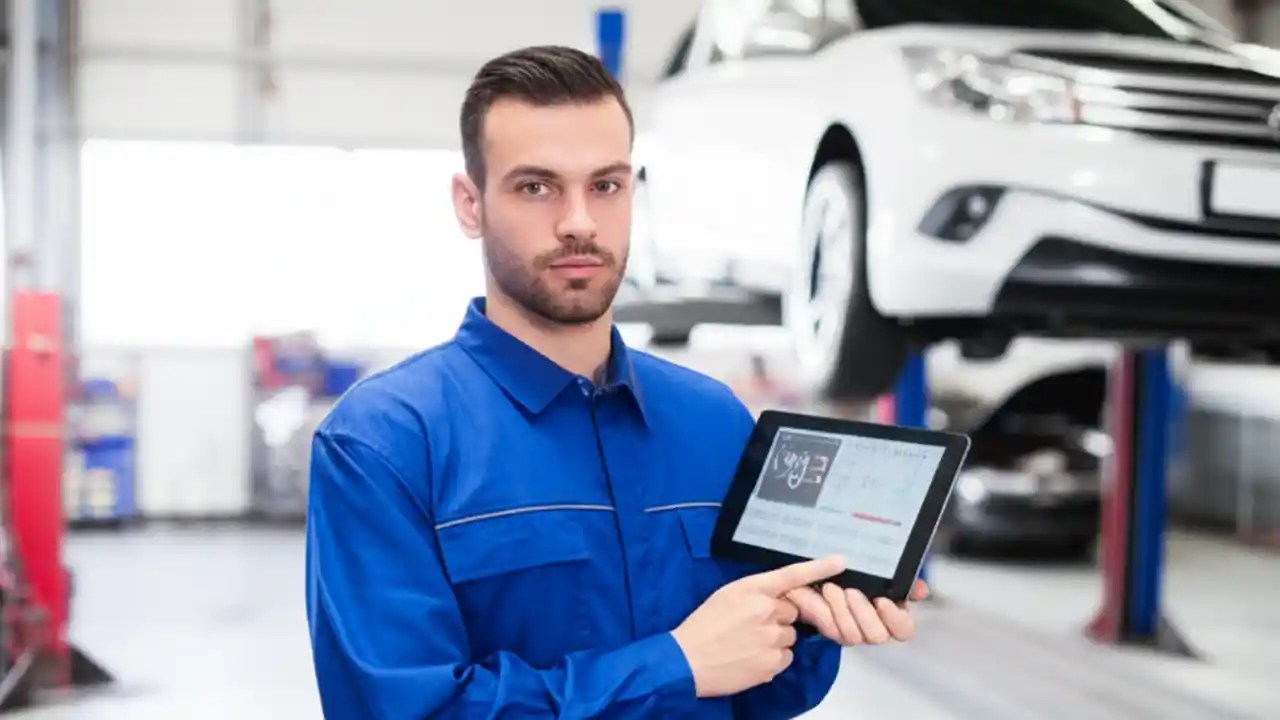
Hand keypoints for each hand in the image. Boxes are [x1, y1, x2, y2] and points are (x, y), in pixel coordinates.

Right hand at [671, 555, 844, 697]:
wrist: (688, 660)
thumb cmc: (704, 626)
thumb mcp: (727, 595)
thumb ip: (756, 593)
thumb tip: (779, 600)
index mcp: (752, 589)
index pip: (792, 575)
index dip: (819, 568)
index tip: (841, 562)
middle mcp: (766, 611)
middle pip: (792, 611)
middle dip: (779, 617)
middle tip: (753, 624)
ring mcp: (772, 638)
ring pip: (790, 635)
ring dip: (776, 638)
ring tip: (749, 643)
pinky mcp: (773, 662)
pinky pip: (786, 656)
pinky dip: (773, 658)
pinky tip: (751, 657)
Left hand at [785, 579, 928, 645]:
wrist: (805, 568)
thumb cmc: (843, 566)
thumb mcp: (871, 566)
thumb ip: (899, 578)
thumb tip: (922, 590)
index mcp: (890, 611)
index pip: (904, 629)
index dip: (896, 618)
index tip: (882, 600)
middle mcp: (873, 625)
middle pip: (879, 636)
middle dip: (864, 613)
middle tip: (852, 592)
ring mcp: (852, 630)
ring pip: (856, 636)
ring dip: (844, 610)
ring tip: (832, 588)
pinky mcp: (831, 631)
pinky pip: (834, 631)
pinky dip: (828, 611)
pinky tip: (823, 593)